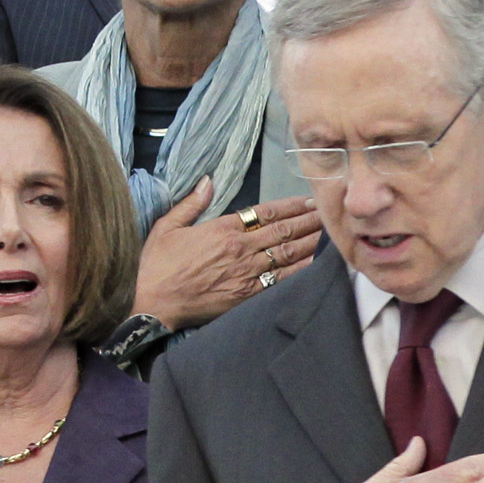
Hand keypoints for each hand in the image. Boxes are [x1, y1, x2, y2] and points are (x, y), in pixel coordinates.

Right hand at [134, 184, 322, 329]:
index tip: (307, 201)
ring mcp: (247, 273)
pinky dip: (302, 271)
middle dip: (308, 221)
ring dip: (311, 242)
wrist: (153, 302)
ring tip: (330, 234)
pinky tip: (317, 265)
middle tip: (329, 212)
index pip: (265, 212)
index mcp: (222, 229)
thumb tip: (207, 180)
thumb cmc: (157, 265)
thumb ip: (190, 203)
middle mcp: (240, 248)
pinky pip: (282, 280)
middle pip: (283, 231)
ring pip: (288, 254)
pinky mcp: (248, 295)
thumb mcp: (166, 227)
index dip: (290, 206)